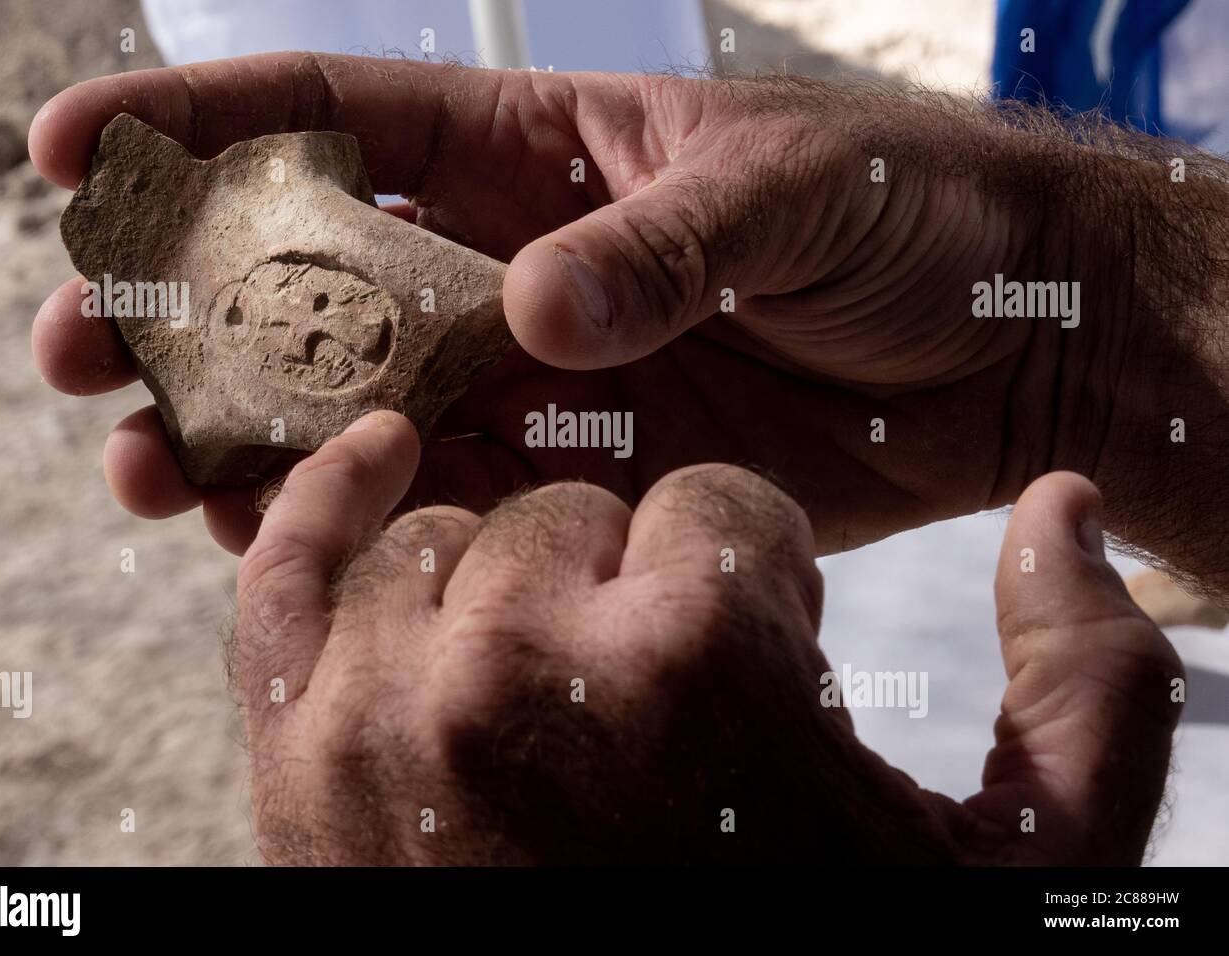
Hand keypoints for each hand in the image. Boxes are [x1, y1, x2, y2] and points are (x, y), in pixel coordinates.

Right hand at [31, 55, 1112, 555]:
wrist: (1000, 337)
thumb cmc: (909, 214)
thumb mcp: (786, 191)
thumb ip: (659, 246)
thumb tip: (533, 316)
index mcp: (532, 152)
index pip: (337, 123)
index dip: (199, 130)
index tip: (76, 155)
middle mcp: (506, 265)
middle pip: (307, 282)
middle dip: (182, 312)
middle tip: (81, 354)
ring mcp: (533, 379)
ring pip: (354, 407)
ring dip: (248, 438)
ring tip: (153, 472)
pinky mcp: (578, 473)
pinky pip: (447, 498)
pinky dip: (368, 520)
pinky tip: (286, 542)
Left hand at [234, 411, 1181, 864]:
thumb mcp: (1010, 873)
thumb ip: (1083, 693)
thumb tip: (1062, 514)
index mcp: (700, 670)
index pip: (720, 511)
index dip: (752, 584)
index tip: (753, 669)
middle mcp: (522, 670)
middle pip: (576, 514)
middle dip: (632, 585)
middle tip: (657, 696)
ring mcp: (384, 710)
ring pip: (447, 533)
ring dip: (510, 584)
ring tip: (562, 680)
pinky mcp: (296, 754)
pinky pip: (285, 568)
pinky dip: (322, 499)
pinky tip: (377, 457)